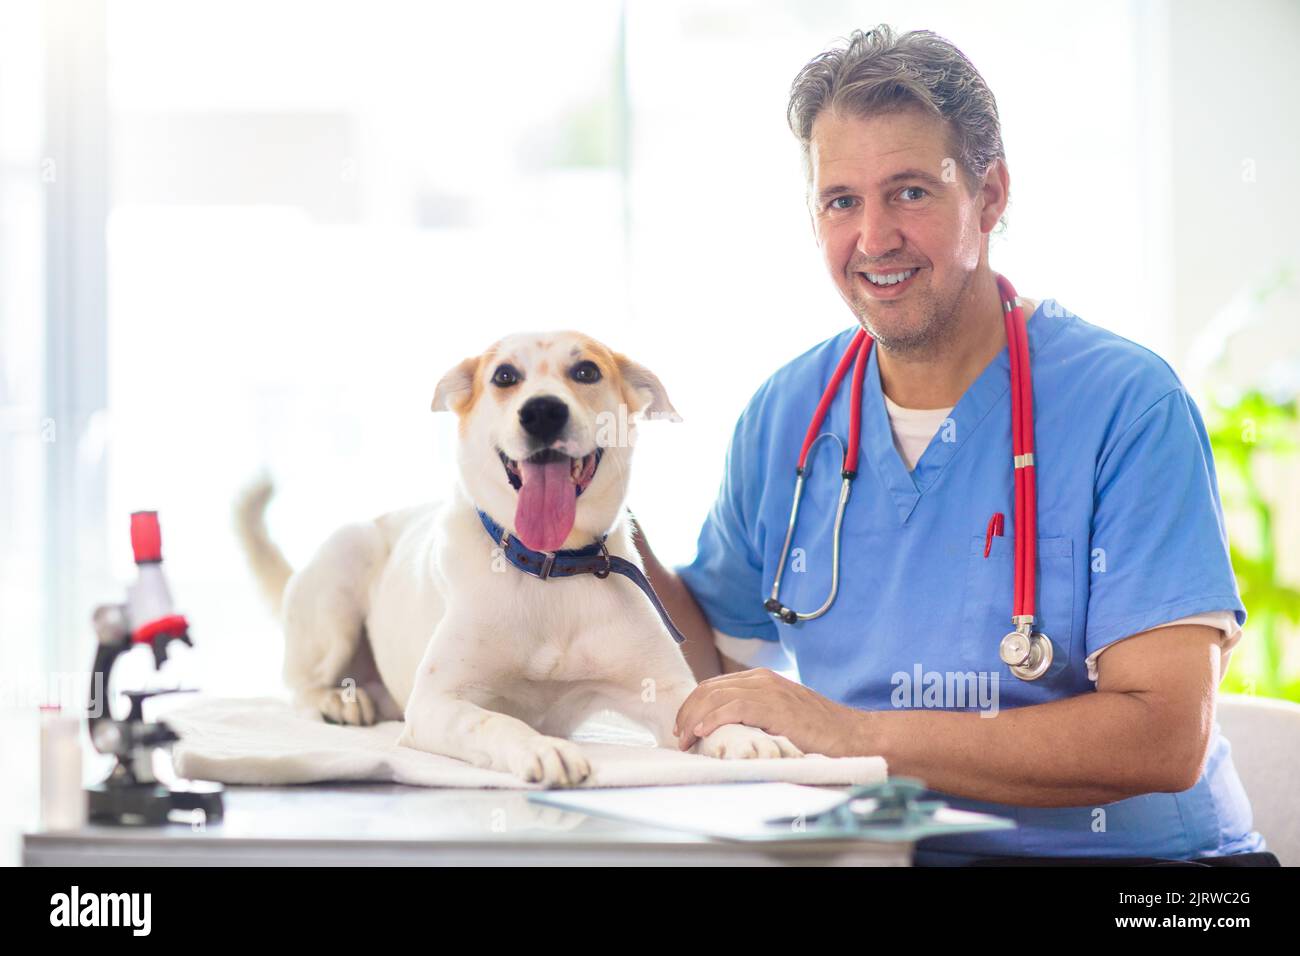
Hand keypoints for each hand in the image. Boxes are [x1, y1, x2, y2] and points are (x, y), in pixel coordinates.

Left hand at [673, 667, 864, 755]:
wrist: (855, 737)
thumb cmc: (820, 734)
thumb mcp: (781, 717)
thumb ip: (756, 716)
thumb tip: (724, 732)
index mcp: (761, 679)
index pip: (714, 686)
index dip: (693, 706)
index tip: (684, 729)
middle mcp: (762, 679)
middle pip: (708, 689)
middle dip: (687, 712)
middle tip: (680, 738)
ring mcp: (769, 690)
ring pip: (716, 696)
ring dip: (694, 719)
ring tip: (686, 740)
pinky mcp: (776, 706)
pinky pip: (734, 707)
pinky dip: (713, 719)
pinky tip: (703, 732)